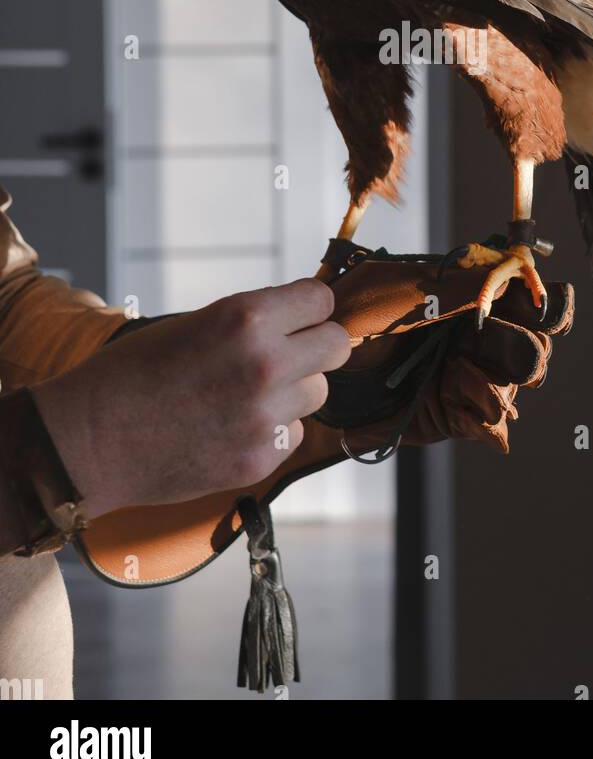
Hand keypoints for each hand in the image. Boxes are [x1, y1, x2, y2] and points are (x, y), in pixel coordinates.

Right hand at [34, 279, 349, 516]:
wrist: (90, 440)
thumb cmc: (135, 372)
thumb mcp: (198, 322)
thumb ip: (256, 322)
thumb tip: (306, 320)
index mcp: (247, 318)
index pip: (322, 299)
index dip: (310, 308)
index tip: (299, 317)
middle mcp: (266, 364)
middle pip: (336, 345)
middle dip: (316, 347)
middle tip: (288, 354)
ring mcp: (266, 416)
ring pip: (318, 392)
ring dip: (293, 391)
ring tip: (244, 394)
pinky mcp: (261, 459)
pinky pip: (292, 432)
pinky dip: (272, 430)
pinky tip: (229, 427)